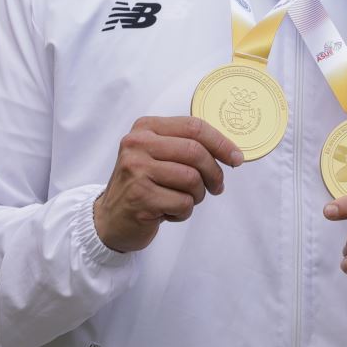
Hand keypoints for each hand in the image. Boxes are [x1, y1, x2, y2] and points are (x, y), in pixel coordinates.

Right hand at [93, 116, 242, 251]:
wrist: (110, 219)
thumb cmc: (143, 186)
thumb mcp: (159, 156)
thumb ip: (186, 147)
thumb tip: (231, 152)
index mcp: (146, 128)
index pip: (193, 127)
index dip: (221, 143)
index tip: (237, 158)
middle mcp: (137, 144)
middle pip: (195, 152)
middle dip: (214, 173)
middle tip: (216, 187)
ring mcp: (136, 170)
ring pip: (192, 179)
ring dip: (197, 195)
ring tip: (183, 200)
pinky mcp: (140, 197)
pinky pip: (183, 203)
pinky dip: (183, 212)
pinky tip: (167, 212)